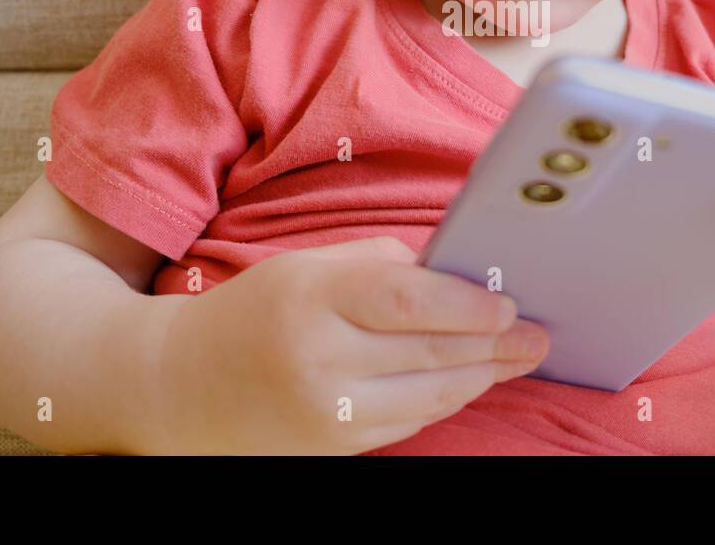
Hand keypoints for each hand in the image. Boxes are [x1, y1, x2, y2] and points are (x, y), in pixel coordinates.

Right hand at [148, 235, 549, 453]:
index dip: (468, 302)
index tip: (509, 301)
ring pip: (428, 397)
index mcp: (310, 298)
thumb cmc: (254, 311)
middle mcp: (317, 360)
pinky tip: (469, 382)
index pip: (408, 299)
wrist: (177, 386)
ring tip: (517, 358)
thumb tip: (455, 271)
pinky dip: (444, 402)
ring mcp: (324, 414)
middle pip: (429, 352)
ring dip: (480, 377)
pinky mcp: (331, 450)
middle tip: (537, 335)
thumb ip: (379, 264)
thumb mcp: (306, 267)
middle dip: (494, 344)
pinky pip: (406, 425)